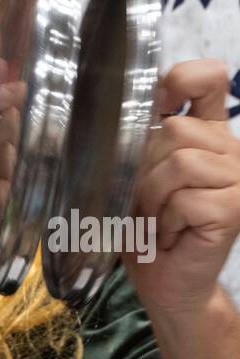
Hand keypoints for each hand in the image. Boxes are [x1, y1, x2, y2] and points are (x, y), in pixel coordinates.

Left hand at [125, 59, 239, 314]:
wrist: (164, 280)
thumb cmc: (147, 225)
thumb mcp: (138, 172)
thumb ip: (144, 135)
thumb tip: (129, 105)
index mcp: (207, 132)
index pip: (208, 78)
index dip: (181, 79)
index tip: (160, 102)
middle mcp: (230, 149)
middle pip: (176, 128)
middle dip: (147, 168)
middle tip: (149, 201)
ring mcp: (238, 178)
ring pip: (180, 162)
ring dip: (153, 196)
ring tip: (157, 219)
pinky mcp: (234, 208)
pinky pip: (185, 199)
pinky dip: (165, 221)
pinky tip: (170, 235)